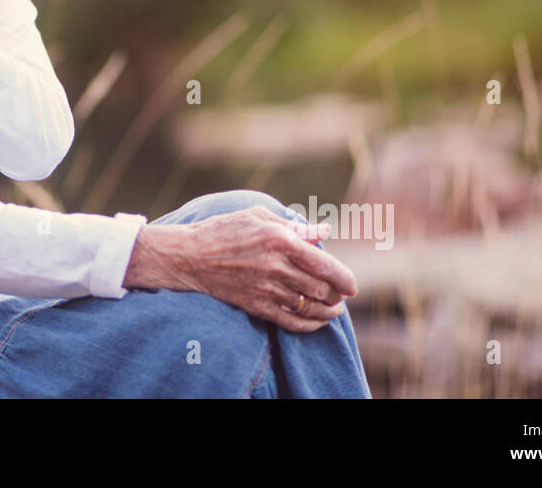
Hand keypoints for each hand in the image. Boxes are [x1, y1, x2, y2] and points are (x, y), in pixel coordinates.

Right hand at [126, 205, 358, 332]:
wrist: (190, 255)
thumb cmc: (225, 229)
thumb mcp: (259, 217)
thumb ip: (295, 227)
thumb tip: (324, 232)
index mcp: (280, 239)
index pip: (324, 265)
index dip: (345, 279)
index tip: (352, 286)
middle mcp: (276, 266)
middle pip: (321, 289)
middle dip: (338, 295)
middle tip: (342, 295)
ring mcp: (265, 288)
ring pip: (309, 307)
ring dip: (327, 311)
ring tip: (334, 309)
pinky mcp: (255, 305)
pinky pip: (290, 322)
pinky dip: (308, 325)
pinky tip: (316, 322)